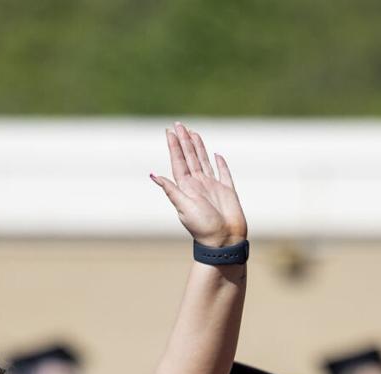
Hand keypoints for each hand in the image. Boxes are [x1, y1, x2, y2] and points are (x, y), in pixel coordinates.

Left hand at [151, 122, 246, 248]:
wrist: (224, 241)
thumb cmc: (203, 227)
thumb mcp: (183, 207)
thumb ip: (171, 190)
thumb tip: (153, 175)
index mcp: (186, 188)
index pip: (178, 162)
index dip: (174, 146)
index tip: (169, 131)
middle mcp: (198, 185)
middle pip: (189, 158)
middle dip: (184, 141)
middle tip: (179, 124)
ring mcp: (213, 187)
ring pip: (204, 161)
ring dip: (198, 147)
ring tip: (193, 133)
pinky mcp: (227, 191)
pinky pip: (223, 173)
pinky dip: (220, 163)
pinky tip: (216, 154)